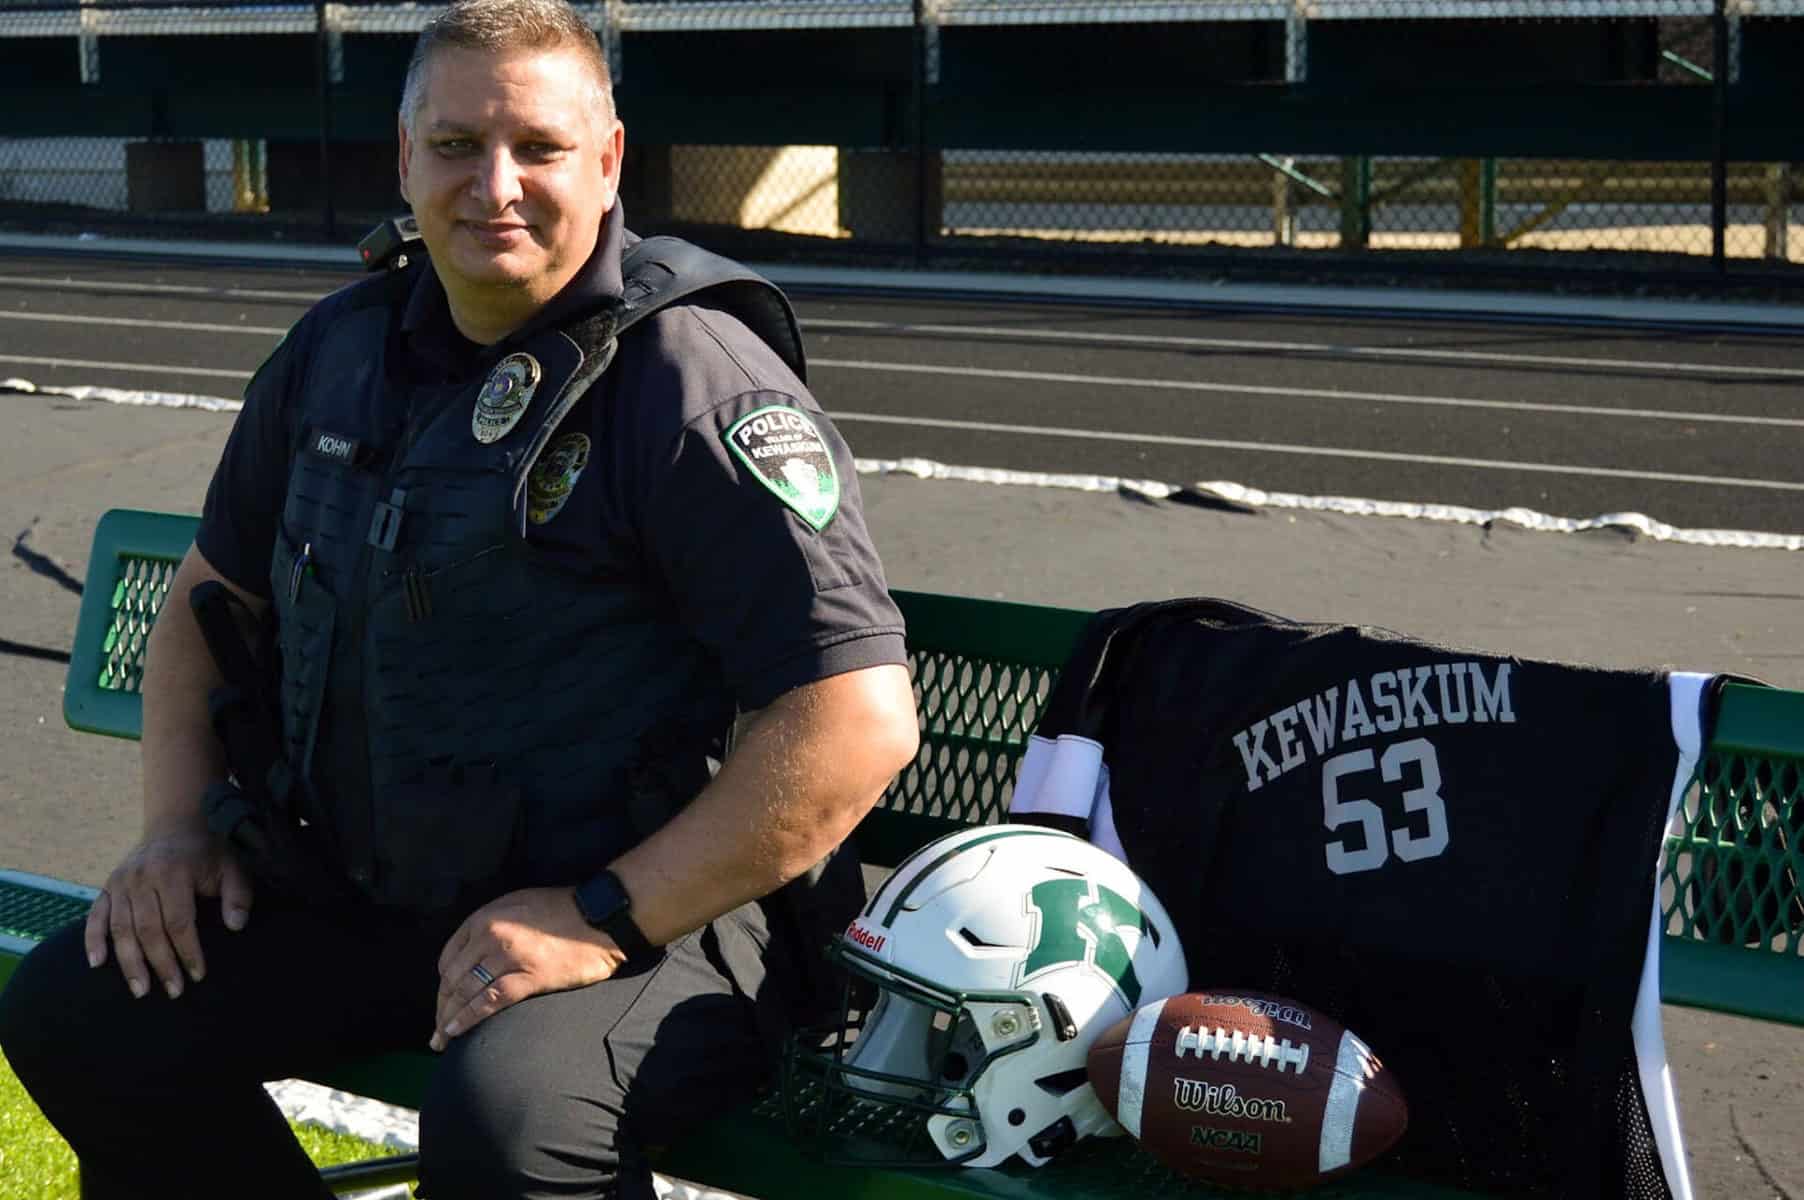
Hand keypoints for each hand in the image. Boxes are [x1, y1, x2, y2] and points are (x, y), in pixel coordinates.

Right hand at [84, 827, 253, 999]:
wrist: (175, 825)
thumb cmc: (207, 852)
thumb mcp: (231, 867)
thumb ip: (238, 895)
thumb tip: (236, 926)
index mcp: (173, 872)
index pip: (179, 922)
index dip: (188, 951)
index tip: (197, 975)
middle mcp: (141, 877)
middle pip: (148, 930)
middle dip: (161, 964)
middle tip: (173, 991)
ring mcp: (120, 882)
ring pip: (120, 929)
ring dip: (128, 962)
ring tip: (140, 990)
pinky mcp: (107, 886)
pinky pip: (95, 916)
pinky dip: (92, 940)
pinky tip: (97, 964)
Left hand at [431, 886, 626, 1051]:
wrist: (601, 915)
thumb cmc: (563, 909)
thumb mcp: (518, 904)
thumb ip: (492, 925)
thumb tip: (473, 955)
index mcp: (486, 917)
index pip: (448, 956)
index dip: (442, 984)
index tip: (444, 1001)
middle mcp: (491, 935)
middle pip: (453, 978)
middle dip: (441, 1007)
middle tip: (436, 1030)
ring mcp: (509, 956)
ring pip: (467, 992)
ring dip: (448, 1018)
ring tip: (441, 1039)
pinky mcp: (530, 976)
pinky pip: (489, 1001)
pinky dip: (468, 1018)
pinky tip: (457, 1032)